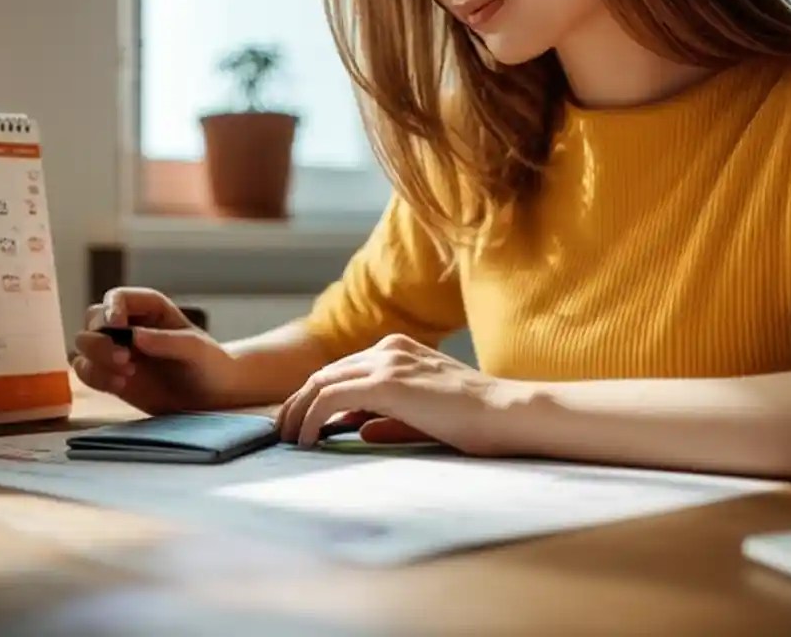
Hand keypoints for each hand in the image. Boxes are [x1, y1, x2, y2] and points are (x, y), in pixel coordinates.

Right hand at [72, 287, 237, 414]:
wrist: (214, 397)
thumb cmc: (210, 364)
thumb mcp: (197, 349)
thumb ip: (168, 341)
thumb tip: (134, 336)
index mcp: (149, 309)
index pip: (117, 297)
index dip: (111, 308)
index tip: (117, 325)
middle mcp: (128, 326)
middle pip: (93, 320)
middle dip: (101, 339)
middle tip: (125, 359)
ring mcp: (117, 351)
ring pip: (84, 345)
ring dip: (96, 359)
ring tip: (125, 375)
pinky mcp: (112, 376)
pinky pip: (87, 372)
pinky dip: (96, 378)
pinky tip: (120, 385)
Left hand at [275, 334, 508, 452]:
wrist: (506, 413)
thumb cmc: (477, 420)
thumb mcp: (425, 415)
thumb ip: (389, 418)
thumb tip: (357, 428)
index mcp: (399, 349)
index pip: (343, 371)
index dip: (315, 397)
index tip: (300, 424)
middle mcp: (388, 348)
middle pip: (324, 373)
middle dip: (298, 403)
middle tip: (283, 432)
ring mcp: (386, 362)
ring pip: (320, 383)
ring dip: (297, 412)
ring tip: (288, 440)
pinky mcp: (384, 383)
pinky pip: (329, 398)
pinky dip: (310, 418)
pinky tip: (307, 441)